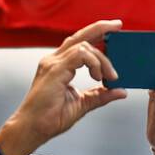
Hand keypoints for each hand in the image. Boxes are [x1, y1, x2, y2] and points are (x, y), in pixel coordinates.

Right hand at [0, 20, 125, 154]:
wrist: (33, 129)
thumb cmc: (51, 117)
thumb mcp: (83, 103)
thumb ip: (100, 95)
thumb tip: (121, 91)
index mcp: (59, 65)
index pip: (79, 42)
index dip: (96, 32)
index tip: (114, 28)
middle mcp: (54, 60)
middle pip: (80, 36)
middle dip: (101, 28)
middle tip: (118, 26)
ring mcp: (53, 63)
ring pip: (84, 46)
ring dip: (102, 60)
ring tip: (109, 77)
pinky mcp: (54, 70)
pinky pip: (79, 55)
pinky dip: (94, 63)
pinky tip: (98, 77)